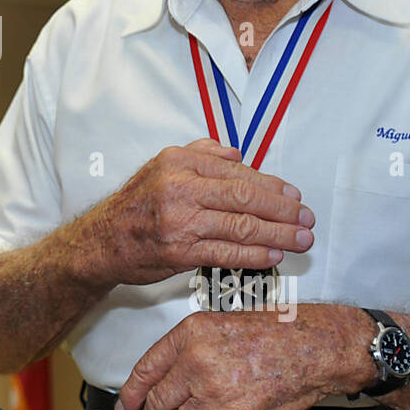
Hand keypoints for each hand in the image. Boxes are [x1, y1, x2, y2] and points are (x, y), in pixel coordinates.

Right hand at [81, 139, 313, 286]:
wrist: (102, 241)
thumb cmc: (136, 204)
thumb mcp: (161, 166)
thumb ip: (200, 153)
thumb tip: (239, 154)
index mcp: (179, 161)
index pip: (237, 171)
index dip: (272, 185)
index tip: (294, 195)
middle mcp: (179, 188)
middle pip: (244, 197)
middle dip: (283, 210)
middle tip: (307, 219)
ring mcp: (179, 221)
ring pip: (241, 226)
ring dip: (278, 235)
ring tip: (301, 240)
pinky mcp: (179, 252)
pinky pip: (226, 253)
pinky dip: (254, 255)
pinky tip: (273, 255)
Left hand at [114, 305, 376, 409]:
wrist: (314, 346)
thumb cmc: (278, 331)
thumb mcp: (223, 323)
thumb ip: (193, 348)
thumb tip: (172, 376)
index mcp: (190, 333)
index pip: (146, 368)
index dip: (131, 394)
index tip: (125, 408)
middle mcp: (196, 361)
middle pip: (157, 402)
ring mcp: (213, 391)